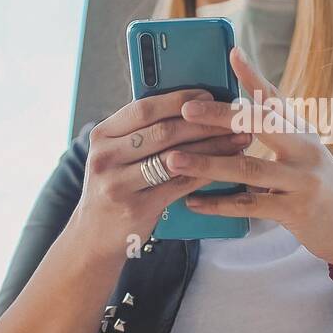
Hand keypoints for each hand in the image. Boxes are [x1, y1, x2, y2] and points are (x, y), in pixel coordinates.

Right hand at [73, 89, 252, 248]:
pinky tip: (224, 166)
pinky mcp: (136, 207)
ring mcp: (118, 184)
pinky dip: (205, 173)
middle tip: (234, 118)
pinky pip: (180, 185)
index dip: (178, 100)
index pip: (143, 109)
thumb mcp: (116, 155)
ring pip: (175, 158)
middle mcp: (105, 157)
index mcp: (102, 135)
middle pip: (163, 132)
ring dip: (212, 147)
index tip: (207, 95)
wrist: (94, 237)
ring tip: (238, 140)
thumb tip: (190, 106)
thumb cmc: (116, 187)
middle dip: (204, 123)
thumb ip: (142, 132)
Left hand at [167, 47, 332, 265]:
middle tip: (186, 110)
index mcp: (303, 132)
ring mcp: (302, 180)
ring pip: (248, 169)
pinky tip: (192, 201)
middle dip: (220, 116)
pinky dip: (217, 204)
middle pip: (260, 125)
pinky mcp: (295, 211)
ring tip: (174, 159)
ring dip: (207, 164)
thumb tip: (231, 115)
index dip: (253, 75)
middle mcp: (306, 150)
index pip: (275, 98)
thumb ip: (274, 135)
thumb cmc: (317, 187)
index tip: (232, 52)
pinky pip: (248, 206)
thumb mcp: (303, 155)